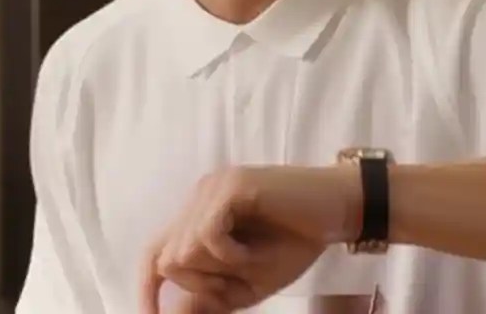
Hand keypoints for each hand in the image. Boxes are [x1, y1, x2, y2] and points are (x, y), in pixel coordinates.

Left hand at [141, 165, 361, 312]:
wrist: (338, 213)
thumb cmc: (296, 242)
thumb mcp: (250, 283)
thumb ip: (212, 298)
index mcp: (199, 216)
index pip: (154, 253)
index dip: (147, 289)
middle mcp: (199, 198)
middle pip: (168, 259)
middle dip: (203, 285)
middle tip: (240, 282)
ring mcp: (212, 189)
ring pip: (184, 251)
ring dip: (220, 271)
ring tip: (255, 263)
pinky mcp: (231, 186)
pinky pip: (207, 236)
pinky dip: (230, 257)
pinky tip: (255, 255)